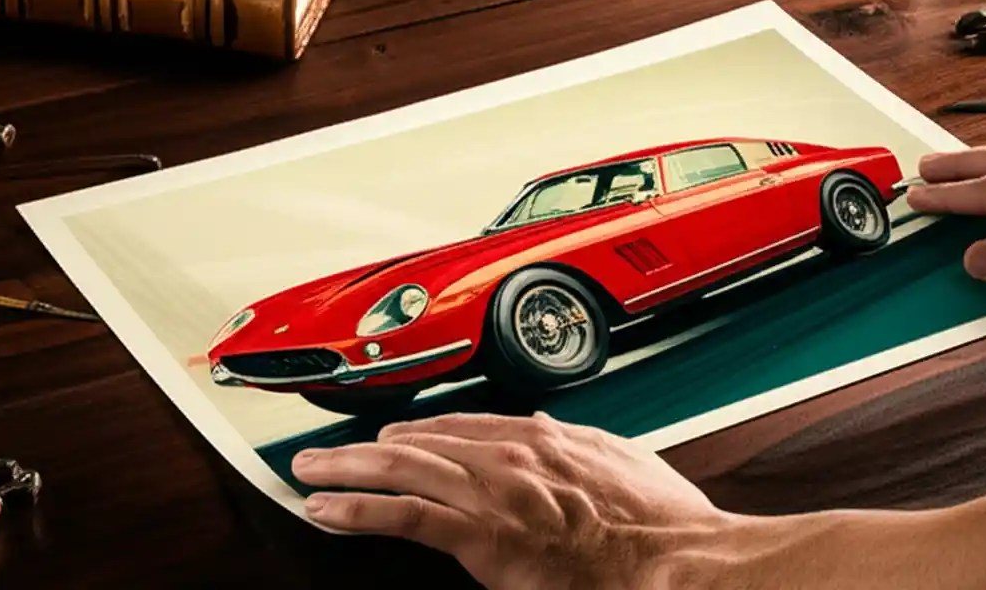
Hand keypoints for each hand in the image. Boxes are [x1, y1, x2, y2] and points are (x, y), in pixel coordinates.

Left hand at [290, 411, 741, 588]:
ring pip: (399, 469)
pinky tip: (327, 510)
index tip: (392, 438)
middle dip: (365, 447)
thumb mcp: (623, 463)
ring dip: (345, 470)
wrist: (675, 558)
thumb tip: (558, 434)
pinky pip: (403, 515)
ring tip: (309, 472)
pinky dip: (357, 510)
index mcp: (542, 438)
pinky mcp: (479, 535)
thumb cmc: (661, 522)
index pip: (462, 426)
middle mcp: (508, 455)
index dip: (419, 433)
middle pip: (418, 442)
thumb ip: (580, 447)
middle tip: (329, 452)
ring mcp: (490, 492)